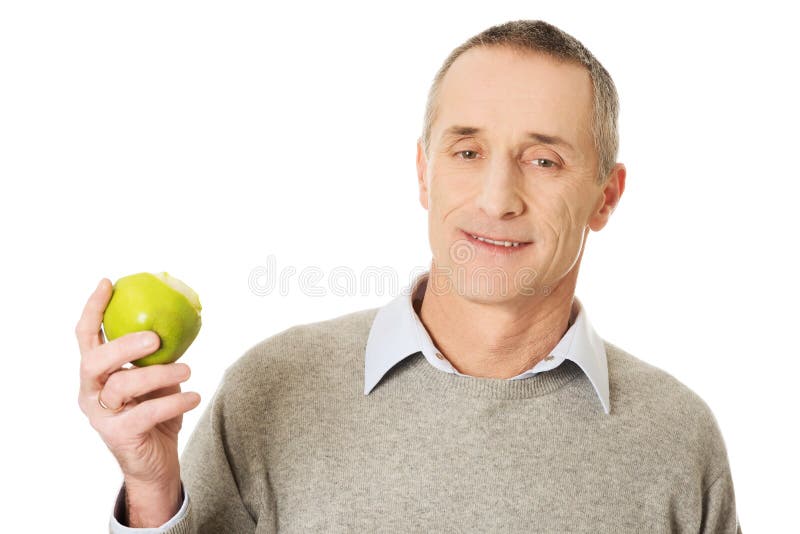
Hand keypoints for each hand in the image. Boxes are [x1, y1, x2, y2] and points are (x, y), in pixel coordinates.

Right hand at [76, 278, 200, 514]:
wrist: (157, 461)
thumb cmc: (156, 411)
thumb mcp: (158, 378)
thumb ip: (157, 354)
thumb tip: (180, 318)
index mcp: (97, 372)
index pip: (86, 336)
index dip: (93, 308)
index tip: (109, 283)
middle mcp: (91, 391)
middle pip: (94, 360)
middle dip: (123, 344)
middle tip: (156, 337)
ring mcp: (101, 415)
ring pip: (122, 386)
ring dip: (159, 374)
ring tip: (187, 370)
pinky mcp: (119, 436)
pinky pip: (146, 413)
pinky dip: (174, 403)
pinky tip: (194, 396)